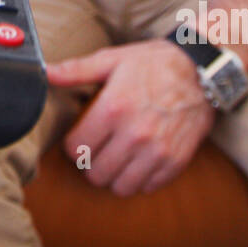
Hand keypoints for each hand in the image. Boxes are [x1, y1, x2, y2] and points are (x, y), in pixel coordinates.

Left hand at [46, 39, 214, 196]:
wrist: (202, 70)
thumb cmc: (154, 63)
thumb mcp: (112, 59)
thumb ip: (76, 70)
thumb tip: (45, 72)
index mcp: (113, 108)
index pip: (75, 149)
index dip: (74, 145)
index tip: (82, 138)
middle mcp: (134, 134)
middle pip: (95, 173)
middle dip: (92, 163)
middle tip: (100, 149)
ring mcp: (157, 151)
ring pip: (120, 187)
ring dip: (115, 176)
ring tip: (119, 158)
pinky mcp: (176, 161)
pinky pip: (148, 187)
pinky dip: (141, 179)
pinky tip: (141, 160)